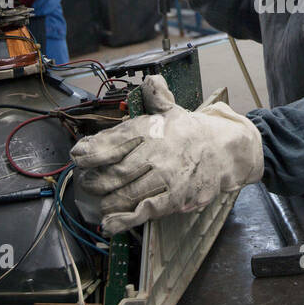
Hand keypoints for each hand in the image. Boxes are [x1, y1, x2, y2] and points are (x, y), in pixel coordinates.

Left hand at [70, 75, 262, 234]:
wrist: (225, 151)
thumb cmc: (189, 133)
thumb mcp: (172, 109)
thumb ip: (155, 96)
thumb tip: (150, 80)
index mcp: (153, 128)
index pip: (116, 140)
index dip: (93, 151)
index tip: (78, 157)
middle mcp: (159, 152)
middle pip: (116, 172)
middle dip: (95, 181)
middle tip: (86, 185)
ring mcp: (168, 177)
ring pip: (127, 193)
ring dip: (107, 202)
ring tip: (98, 204)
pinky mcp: (176, 198)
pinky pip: (145, 210)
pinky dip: (125, 219)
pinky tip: (110, 223)